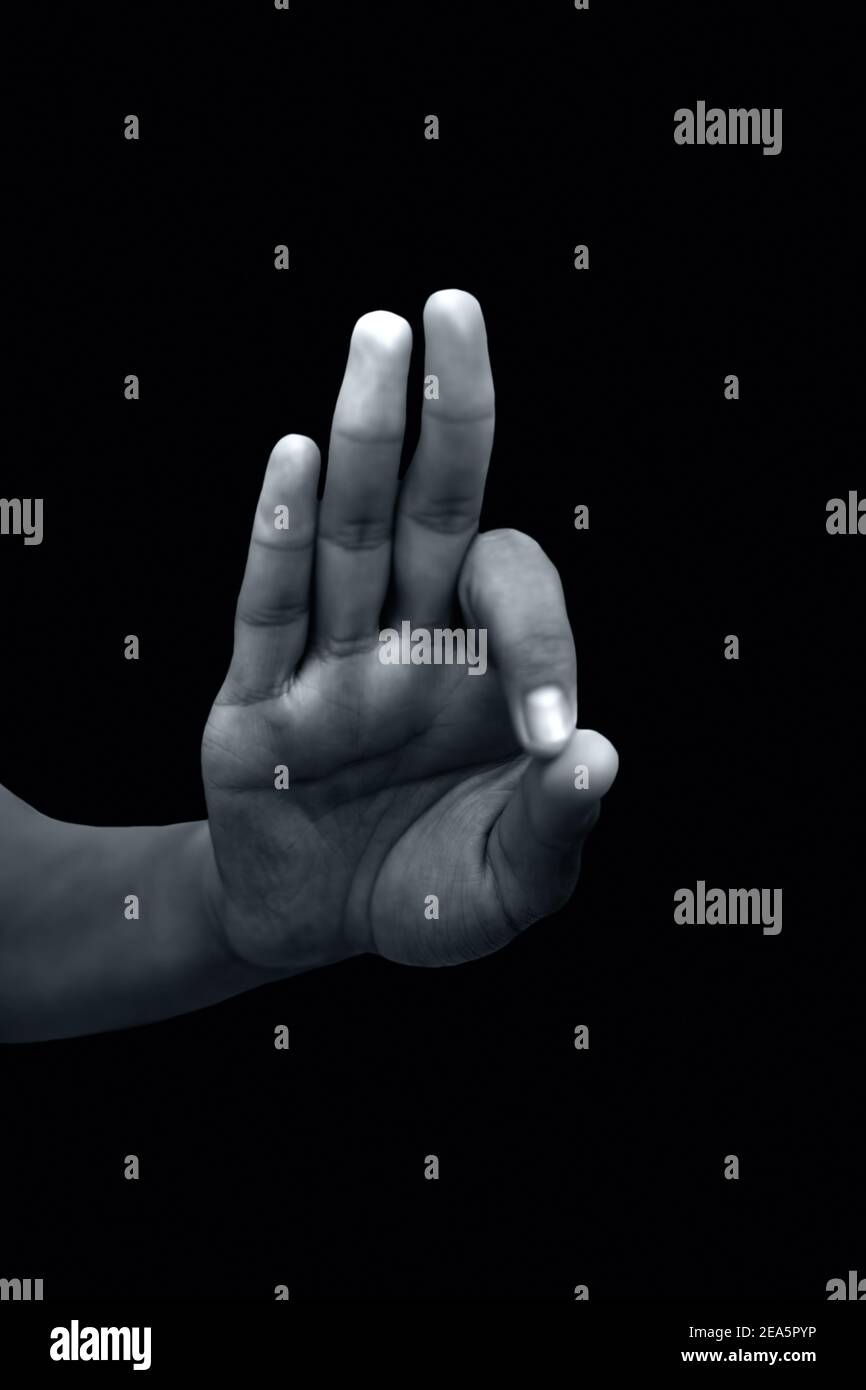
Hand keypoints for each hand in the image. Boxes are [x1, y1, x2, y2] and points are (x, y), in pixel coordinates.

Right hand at [202, 290, 617, 972]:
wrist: (315, 925)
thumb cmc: (429, 894)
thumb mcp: (510, 887)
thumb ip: (554, 827)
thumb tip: (595, 752)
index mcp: (483, 669)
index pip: (516, 597)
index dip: (542, 645)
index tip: (551, 737)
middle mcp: (408, 642)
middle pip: (433, 509)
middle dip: (449, 415)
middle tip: (453, 309)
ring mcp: (329, 663)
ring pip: (347, 535)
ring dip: (359, 439)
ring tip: (379, 339)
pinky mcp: (254, 701)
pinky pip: (268, 609)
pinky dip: (276, 535)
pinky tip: (292, 457)